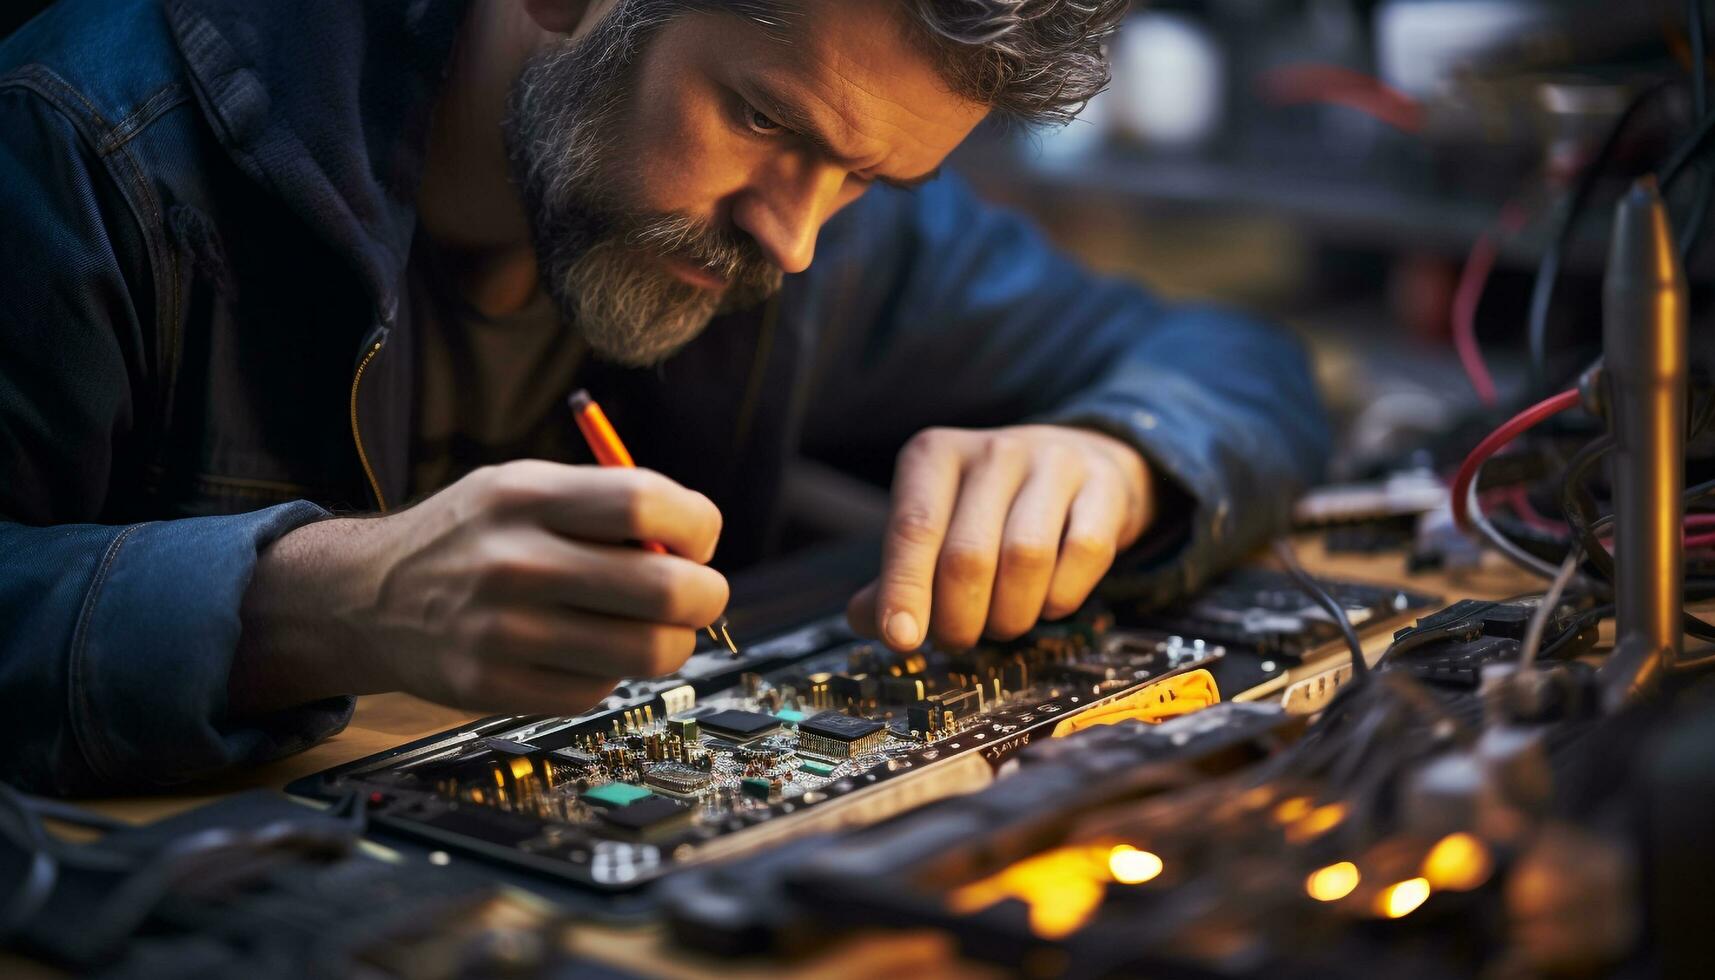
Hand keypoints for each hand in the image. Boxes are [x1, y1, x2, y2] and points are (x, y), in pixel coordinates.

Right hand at [232, 460, 727, 715]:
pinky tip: (587, 650)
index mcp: (524, 496)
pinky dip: (610, 673)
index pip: (647, 504)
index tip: (698, 539)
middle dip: (704, 595)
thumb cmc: (468, 536)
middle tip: (698, 594)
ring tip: (654, 627)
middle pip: (663, 589)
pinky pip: (598, 690)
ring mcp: (502, 631)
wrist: (366, 597)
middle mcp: (513, 562)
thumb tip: (696, 547)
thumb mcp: (521, 486)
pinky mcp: (494, 687)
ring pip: (646, 652)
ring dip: (670, 642)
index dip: (697, 525)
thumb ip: (604, 504)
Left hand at [848, 425, 1152, 649]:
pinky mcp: (1104, 487)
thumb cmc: (992, 507)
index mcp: (935, 455)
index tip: (901, 638)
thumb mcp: (935, 525)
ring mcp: (1054, 463)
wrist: (1082, 462)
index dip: (905, 590)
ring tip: (1001, 622)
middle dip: (959, 618)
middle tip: (957, 638)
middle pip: (968, 555)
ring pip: (1026, 559)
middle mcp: (993, 450)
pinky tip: (1047, 601)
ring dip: (1010, 615)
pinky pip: (1083, 556)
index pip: (912, 528)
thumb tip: (868, 622)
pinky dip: (1060, 598)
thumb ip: (898, 574)